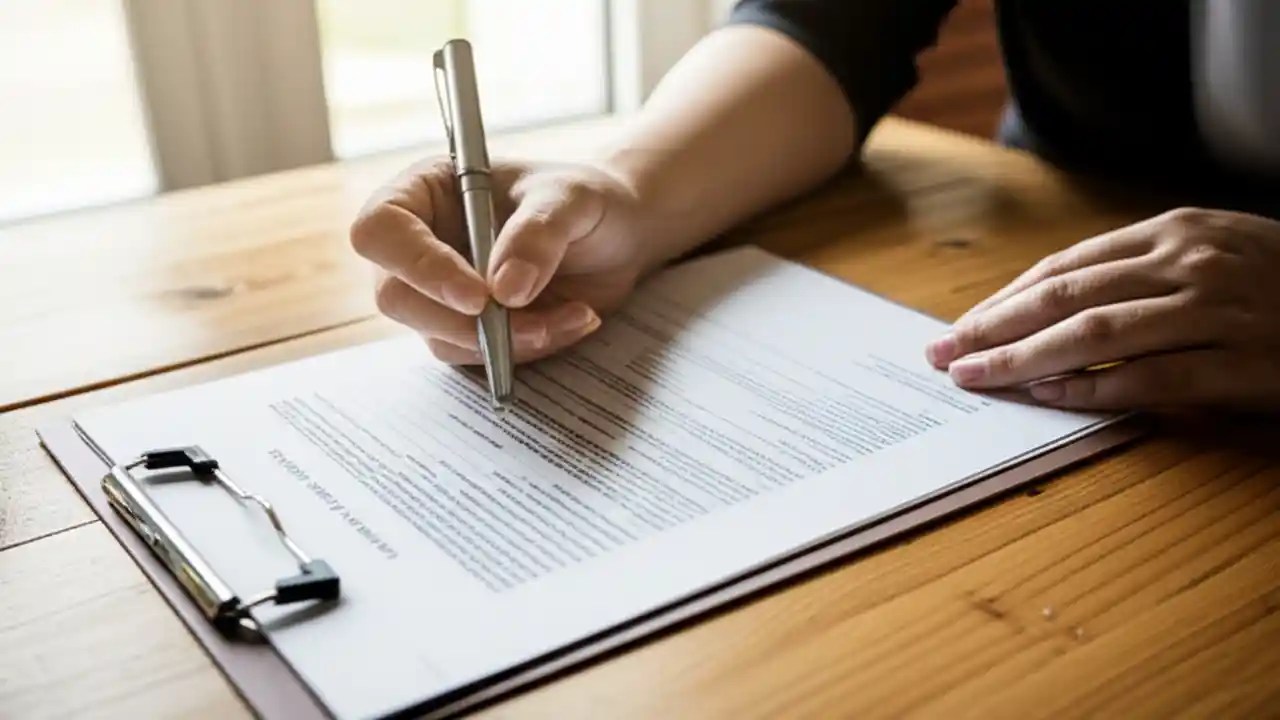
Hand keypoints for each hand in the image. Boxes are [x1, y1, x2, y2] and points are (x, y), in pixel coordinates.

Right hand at [351, 158, 650, 363]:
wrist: (618, 234)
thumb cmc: (584, 198)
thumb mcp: (571, 198)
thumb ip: (538, 234)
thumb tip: (505, 291)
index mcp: (424, 191)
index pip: (381, 230)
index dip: (417, 266)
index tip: (477, 295)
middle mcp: (420, 243)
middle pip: (396, 297)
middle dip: (462, 321)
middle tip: (528, 321)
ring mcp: (440, 292)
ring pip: (440, 337)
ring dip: (506, 341)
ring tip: (573, 314)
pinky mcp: (468, 329)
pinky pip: (479, 356)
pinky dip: (526, 349)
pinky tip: (573, 320)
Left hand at [925, 208, 1279, 411]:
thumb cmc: (1277, 281)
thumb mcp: (1211, 251)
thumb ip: (1139, 271)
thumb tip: (1050, 305)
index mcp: (1174, 231)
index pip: (1065, 268)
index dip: (1005, 299)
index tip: (962, 326)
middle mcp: (1188, 263)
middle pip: (1065, 296)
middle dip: (993, 326)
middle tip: (942, 352)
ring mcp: (1216, 311)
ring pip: (1094, 335)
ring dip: (1022, 358)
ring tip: (975, 377)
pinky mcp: (1240, 363)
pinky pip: (1149, 378)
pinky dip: (1091, 388)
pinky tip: (1045, 396)